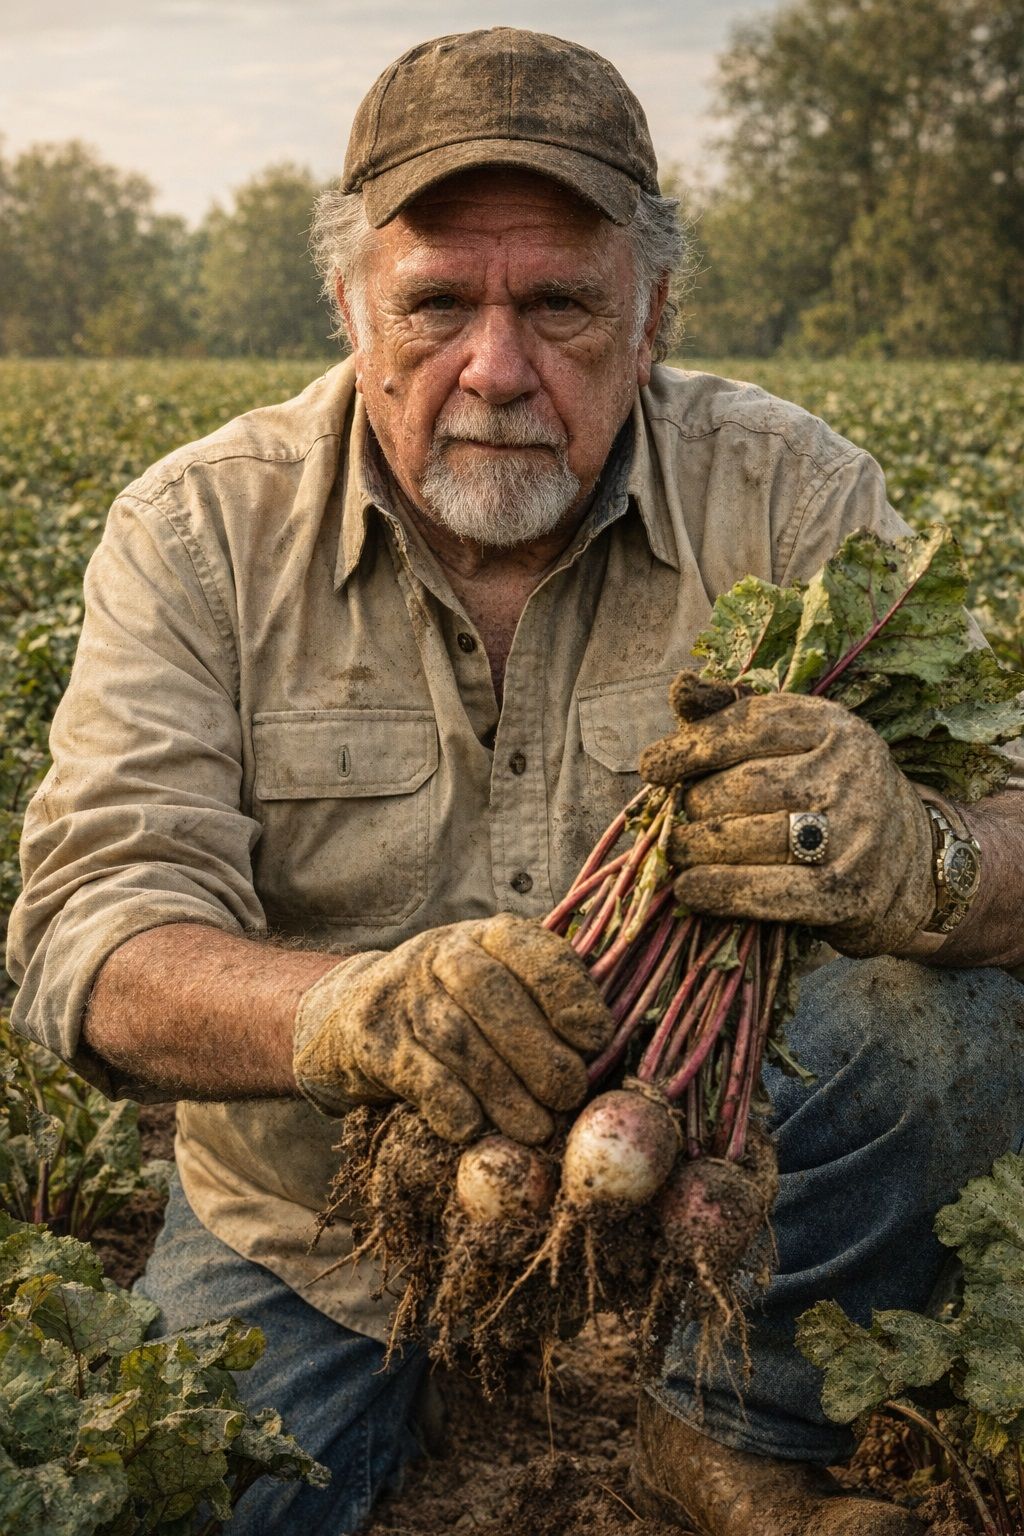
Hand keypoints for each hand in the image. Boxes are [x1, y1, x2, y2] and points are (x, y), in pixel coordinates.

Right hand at [292, 914, 611, 1142]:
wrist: (348, 1017)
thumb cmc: (452, 1008)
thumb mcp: (497, 986)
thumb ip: (546, 1006)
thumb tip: (611, 1051)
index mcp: (485, 936)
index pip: (530, 949)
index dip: (568, 992)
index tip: (597, 1038)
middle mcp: (440, 954)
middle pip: (491, 994)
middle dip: (538, 1051)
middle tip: (569, 1095)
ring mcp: (402, 994)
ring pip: (457, 1039)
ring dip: (503, 1091)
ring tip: (536, 1129)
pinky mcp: (372, 1040)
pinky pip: (419, 1075)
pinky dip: (452, 1106)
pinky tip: (475, 1128)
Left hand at [639, 692, 934, 956]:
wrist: (915, 863)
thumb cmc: (830, 792)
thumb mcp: (797, 741)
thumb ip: (734, 712)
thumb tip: (680, 688)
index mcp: (834, 725)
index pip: (748, 726)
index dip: (690, 747)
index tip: (652, 768)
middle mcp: (849, 773)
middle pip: (740, 788)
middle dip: (692, 808)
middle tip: (674, 823)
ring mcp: (853, 834)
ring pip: (745, 838)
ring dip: (694, 850)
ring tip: (678, 853)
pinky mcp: (848, 893)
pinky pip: (765, 891)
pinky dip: (718, 890)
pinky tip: (692, 889)